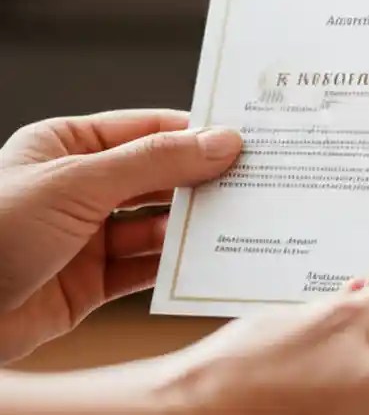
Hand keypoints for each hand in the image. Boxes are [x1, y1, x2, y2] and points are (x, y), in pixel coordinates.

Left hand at [0, 110, 241, 360]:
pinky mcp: (89, 284)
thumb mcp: (78, 184)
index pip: (146, 130)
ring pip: (156, 226)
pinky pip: (145, 269)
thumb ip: (155, 163)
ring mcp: (84, 238)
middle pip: (157, 178)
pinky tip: (210, 262)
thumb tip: (222, 141)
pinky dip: (176, 267)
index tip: (247, 142)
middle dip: (202, 183)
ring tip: (243, 224)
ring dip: (194, 228)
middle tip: (258, 185)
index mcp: (65, 146)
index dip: (195, 134)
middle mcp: (77, 188)